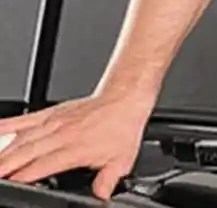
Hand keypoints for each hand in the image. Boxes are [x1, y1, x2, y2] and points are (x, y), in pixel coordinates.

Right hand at [0, 87, 155, 199]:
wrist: (124, 100)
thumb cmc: (121, 128)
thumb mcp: (121, 160)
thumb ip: (107, 181)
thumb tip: (102, 197)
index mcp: (75, 148)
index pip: (43, 165)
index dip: (25, 176)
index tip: (12, 185)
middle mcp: (61, 135)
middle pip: (25, 153)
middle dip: (6, 167)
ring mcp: (53, 123)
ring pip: (20, 139)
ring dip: (3, 152)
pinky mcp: (49, 113)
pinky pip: (23, 120)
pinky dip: (6, 126)